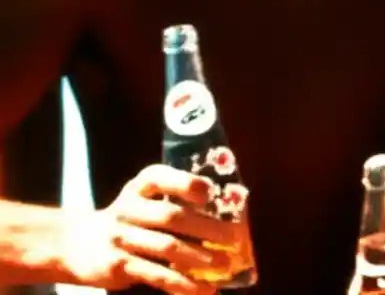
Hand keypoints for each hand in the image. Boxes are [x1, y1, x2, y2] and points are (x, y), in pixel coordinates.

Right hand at [64, 164, 236, 293]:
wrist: (73, 244)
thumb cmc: (128, 220)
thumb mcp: (143, 202)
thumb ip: (176, 204)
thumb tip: (227, 221)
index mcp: (139, 188)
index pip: (159, 177)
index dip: (184, 183)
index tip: (208, 194)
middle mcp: (128, 209)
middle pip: (170, 216)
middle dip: (205, 227)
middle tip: (233, 238)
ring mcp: (120, 238)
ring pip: (165, 247)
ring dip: (198, 257)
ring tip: (224, 265)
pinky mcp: (117, 265)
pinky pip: (155, 274)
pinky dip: (181, 284)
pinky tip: (202, 290)